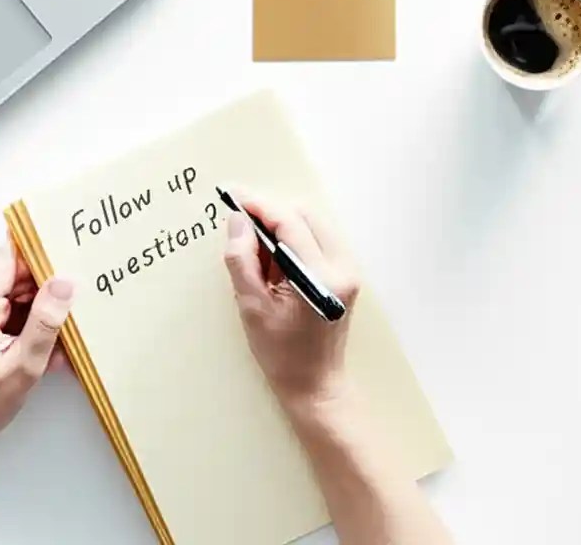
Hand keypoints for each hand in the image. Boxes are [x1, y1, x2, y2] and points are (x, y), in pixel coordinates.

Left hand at [0, 241, 74, 459]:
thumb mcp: (25, 365)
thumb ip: (46, 321)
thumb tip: (65, 282)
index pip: (8, 256)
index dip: (39, 251)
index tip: (68, 251)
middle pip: (14, 276)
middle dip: (45, 292)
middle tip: (71, 314)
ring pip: (13, 294)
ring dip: (37, 313)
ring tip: (56, 343)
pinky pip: (4, 310)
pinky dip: (24, 325)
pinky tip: (39, 349)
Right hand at [223, 193, 360, 410]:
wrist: (315, 384)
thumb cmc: (281, 354)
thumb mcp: (252, 307)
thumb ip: (242, 260)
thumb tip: (237, 220)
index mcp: (321, 278)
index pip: (290, 223)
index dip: (259, 205)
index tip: (232, 196)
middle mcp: (343, 267)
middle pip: (306, 214)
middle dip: (271, 211)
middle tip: (239, 221)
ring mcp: (349, 269)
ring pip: (314, 222)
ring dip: (282, 223)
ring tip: (253, 244)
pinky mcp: (346, 273)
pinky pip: (319, 238)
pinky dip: (294, 237)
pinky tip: (273, 256)